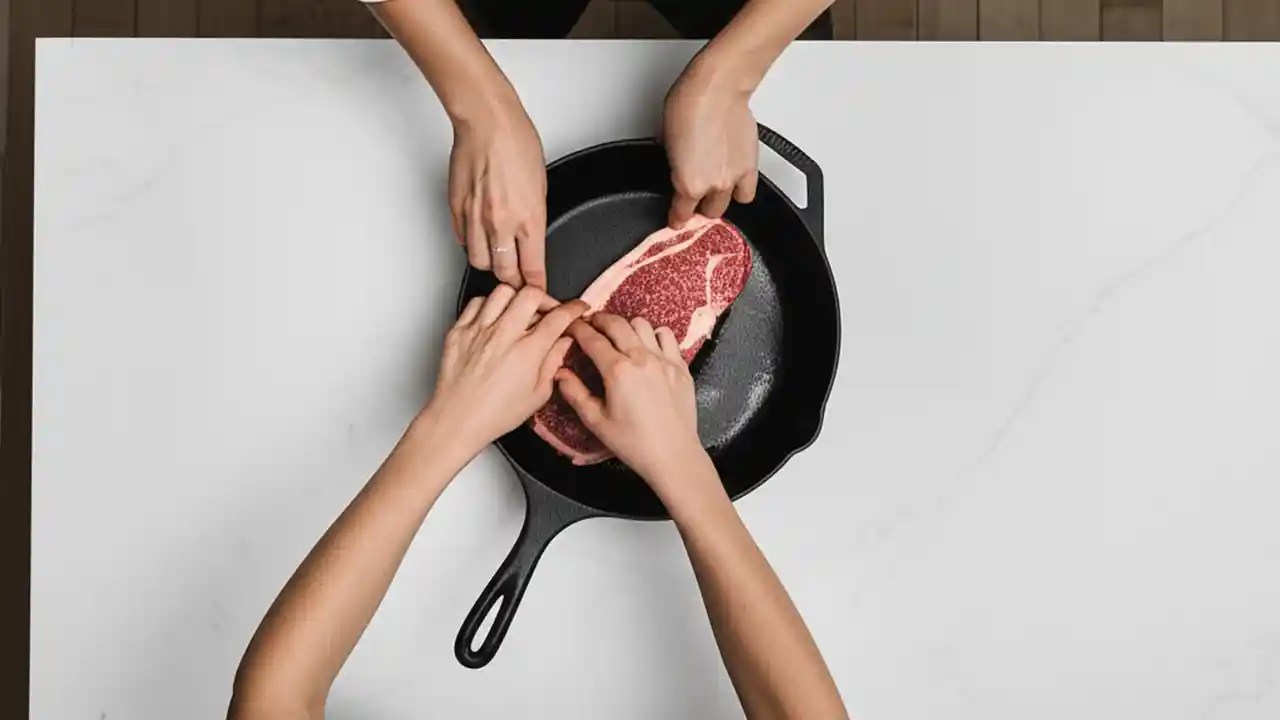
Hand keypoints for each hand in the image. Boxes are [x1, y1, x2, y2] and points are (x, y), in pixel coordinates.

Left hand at [426, 285, 588, 455]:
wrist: (457, 420)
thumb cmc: (495, 414)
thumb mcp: (537, 395)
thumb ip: (554, 362)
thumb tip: (564, 342)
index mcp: (527, 351)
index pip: (558, 317)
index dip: (573, 309)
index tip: (577, 309)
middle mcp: (503, 335)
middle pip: (531, 294)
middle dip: (545, 298)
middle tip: (547, 311)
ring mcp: (479, 330)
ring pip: (503, 292)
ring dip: (516, 299)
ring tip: (519, 313)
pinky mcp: (459, 331)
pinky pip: (477, 302)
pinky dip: (489, 305)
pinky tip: (494, 318)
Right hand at [449, 99, 547, 288]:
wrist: (487, 123)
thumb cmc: (517, 144)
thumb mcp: (540, 186)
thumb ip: (533, 218)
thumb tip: (530, 239)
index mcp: (528, 218)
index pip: (533, 268)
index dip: (536, 286)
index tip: (538, 292)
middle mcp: (501, 222)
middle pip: (505, 272)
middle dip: (513, 280)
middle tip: (517, 279)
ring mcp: (476, 218)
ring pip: (480, 261)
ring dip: (490, 263)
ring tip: (497, 257)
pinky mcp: (456, 209)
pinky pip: (464, 240)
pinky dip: (472, 244)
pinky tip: (480, 236)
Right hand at [555, 314, 710, 489]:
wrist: (673, 455)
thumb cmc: (633, 443)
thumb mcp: (596, 422)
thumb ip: (575, 394)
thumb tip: (559, 373)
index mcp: (618, 372)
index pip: (593, 339)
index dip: (578, 329)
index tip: (571, 326)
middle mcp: (642, 358)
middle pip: (617, 324)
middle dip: (600, 320)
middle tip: (591, 325)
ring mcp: (664, 360)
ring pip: (642, 325)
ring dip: (626, 326)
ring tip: (619, 337)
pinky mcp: (680, 366)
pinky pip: (666, 336)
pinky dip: (653, 334)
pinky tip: (647, 346)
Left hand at [662, 62, 758, 228]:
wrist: (718, 88)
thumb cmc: (689, 104)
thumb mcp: (666, 138)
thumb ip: (673, 162)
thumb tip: (675, 164)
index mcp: (688, 183)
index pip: (681, 215)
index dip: (677, 219)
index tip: (676, 220)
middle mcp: (713, 185)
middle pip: (708, 213)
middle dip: (700, 209)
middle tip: (695, 200)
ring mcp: (735, 177)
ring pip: (729, 204)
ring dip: (721, 200)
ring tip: (715, 188)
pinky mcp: (751, 165)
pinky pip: (747, 191)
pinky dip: (741, 189)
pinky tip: (733, 178)